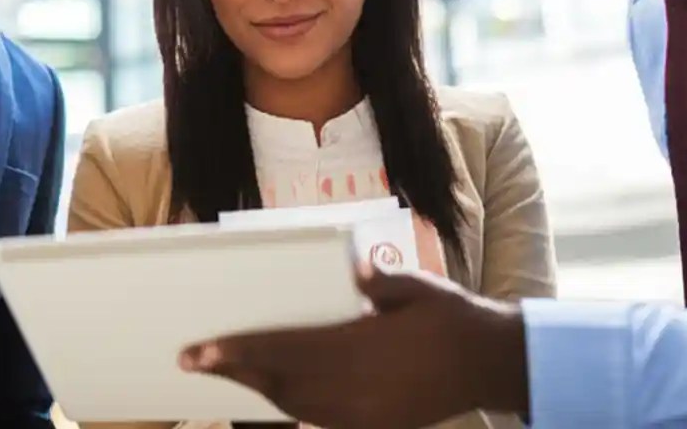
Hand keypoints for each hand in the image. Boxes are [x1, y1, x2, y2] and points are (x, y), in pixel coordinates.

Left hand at [179, 265, 528, 428]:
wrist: (492, 363)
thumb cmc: (452, 318)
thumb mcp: (416, 287)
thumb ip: (381, 283)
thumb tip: (355, 272)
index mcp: (358, 348)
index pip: (281, 350)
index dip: (237, 352)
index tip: (198, 352)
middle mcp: (354, 388)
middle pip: (278, 383)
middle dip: (235, 372)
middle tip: (194, 362)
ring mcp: (365, 414)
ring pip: (295, 406)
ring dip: (260, 391)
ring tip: (232, 374)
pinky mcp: (377, 427)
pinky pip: (321, 422)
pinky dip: (294, 408)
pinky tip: (280, 398)